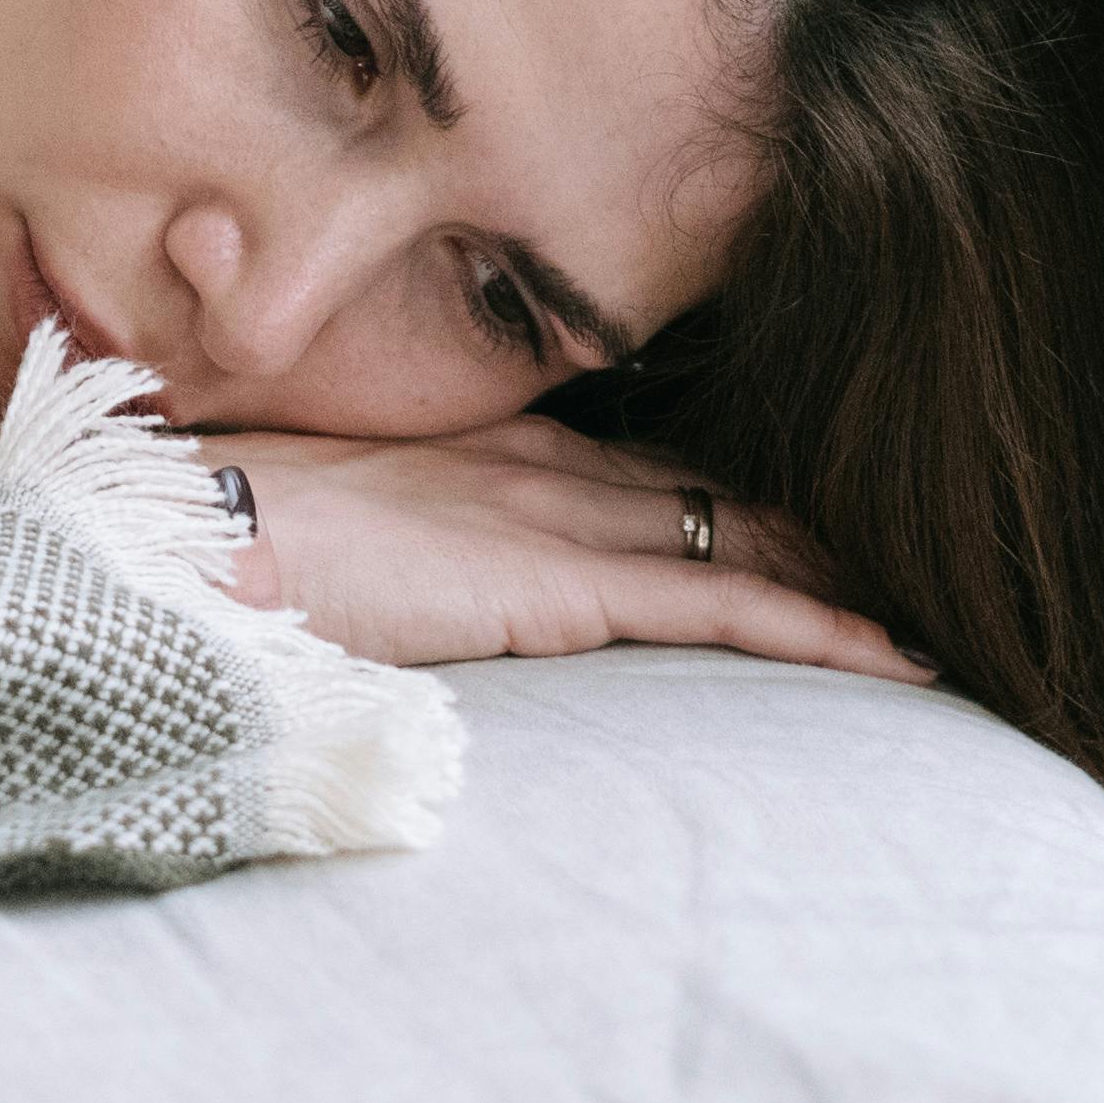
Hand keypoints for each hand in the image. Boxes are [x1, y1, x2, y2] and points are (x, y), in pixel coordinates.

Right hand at [198, 419, 930, 683]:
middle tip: (875, 571)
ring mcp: (562, 513)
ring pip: (739, 534)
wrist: (195, 539)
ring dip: (829, 576)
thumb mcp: (320, 527)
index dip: (715, 495)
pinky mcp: (571, 580)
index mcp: (481, 447)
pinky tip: (889, 655)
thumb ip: (379, 541)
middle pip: (706, 488)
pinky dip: (820, 625)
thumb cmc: (226, 540)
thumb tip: (383, 582)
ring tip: (908, 620)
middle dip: (794, 527)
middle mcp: (540, 459)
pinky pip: (726, 599)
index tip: (774, 524)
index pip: (633, 464)